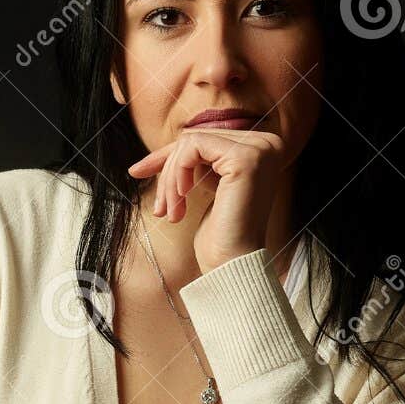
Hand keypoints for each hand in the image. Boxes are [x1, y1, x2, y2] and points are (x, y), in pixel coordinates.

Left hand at [127, 128, 285, 271]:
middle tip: (161, 208)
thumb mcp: (204, 186)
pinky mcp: (245, 157)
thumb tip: (161, 151)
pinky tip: (181, 200)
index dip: (169, 158)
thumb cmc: (220, 234)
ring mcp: (259, 149)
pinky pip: (193, 146)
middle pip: (197, 139)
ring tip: (171, 210)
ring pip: (191, 141)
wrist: (232, 264)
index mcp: (261, 149)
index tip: (137, 171)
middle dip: (169, 172)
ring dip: (171, 177)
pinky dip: (178, 172)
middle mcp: (267, 144)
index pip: (204, 141)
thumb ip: (196, 161)